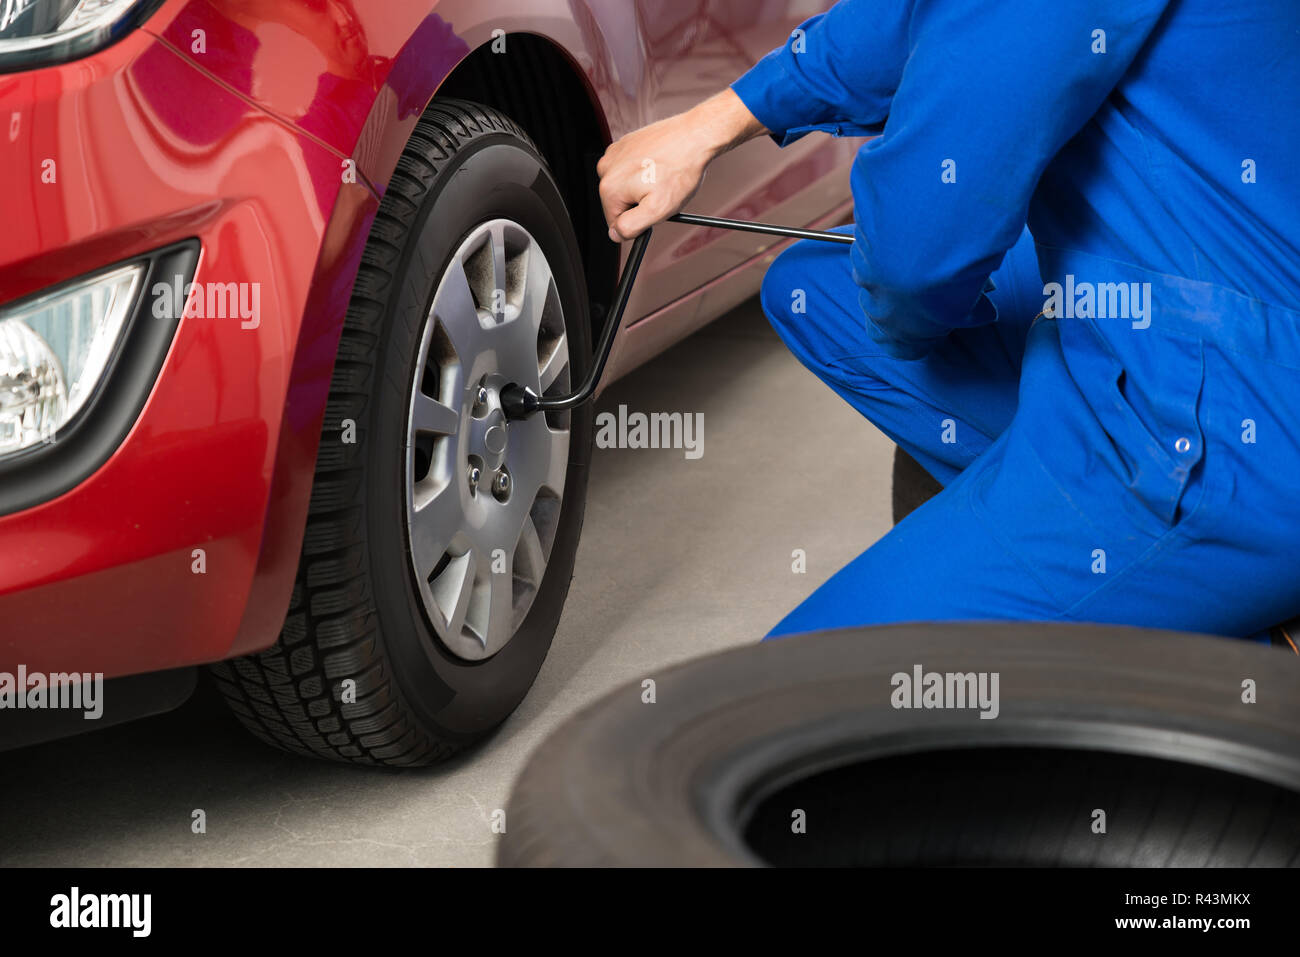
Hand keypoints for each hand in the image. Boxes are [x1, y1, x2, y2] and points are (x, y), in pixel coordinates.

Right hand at [597, 89, 766, 241]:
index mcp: (610, 188)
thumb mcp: (657, 210)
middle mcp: (606, 169)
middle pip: (620, 203)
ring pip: (626, 186)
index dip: (639, 221)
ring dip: (643, 186)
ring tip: (663, 176)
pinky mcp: (626, 143)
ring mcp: (615, 153)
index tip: (655, 206)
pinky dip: (644, 169)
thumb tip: (615, 234)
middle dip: (640, 202)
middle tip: (662, 191)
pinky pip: (631, 168)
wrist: (695, 136)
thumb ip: (631, 227)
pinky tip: (660, 164)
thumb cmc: (680, 169)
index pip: (616, 223)